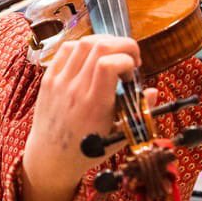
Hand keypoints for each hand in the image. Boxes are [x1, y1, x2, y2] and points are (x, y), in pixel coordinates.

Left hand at [27, 35, 143, 181]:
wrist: (50, 158)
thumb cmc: (86, 150)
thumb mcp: (117, 137)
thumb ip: (138, 113)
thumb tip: (153, 91)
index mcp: (94, 105)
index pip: (108, 63)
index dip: (127, 58)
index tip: (134, 71)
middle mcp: (74, 89)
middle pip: (98, 46)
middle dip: (122, 44)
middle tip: (131, 57)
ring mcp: (58, 82)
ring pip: (82, 43)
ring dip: (104, 42)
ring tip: (114, 55)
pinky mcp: (48, 79)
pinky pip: (65, 49)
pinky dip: (83, 46)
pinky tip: (93, 58)